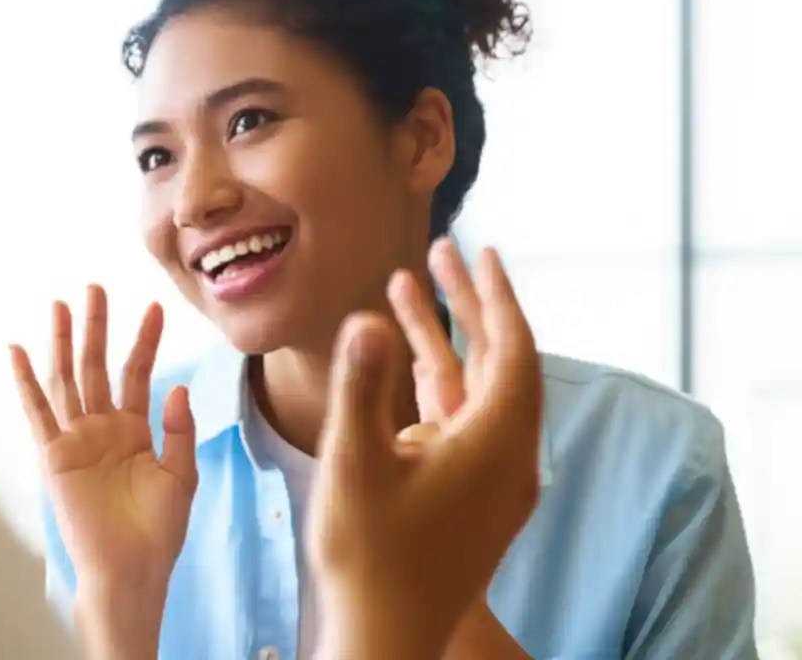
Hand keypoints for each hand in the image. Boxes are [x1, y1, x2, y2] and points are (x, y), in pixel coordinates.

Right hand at [9, 286, 197, 657]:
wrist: (131, 571)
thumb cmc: (158, 531)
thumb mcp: (181, 475)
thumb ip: (179, 429)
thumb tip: (175, 385)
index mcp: (134, 431)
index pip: (137, 373)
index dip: (145, 340)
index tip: (155, 308)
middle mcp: (102, 429)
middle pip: (97, 365)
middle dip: (98, 327)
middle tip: (97, 287)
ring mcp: (76, 440)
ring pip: (67, 379)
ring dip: (64, 342)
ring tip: (63, 304)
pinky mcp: (54, 456)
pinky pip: (38, 412)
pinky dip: (26, 381)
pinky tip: (19, 350)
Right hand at [309, 242, 542, 659]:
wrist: (387, 638)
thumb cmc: (368, 557)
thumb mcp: (354, 464)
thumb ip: (360, 386)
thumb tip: (366, 319)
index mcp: (496, 443)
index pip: (513, 346)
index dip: (496, 292)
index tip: (480, 247)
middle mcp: (511, 459)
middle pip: (504, 361)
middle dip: (472, 303)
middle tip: (444, 251)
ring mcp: (497, 481)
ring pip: (482, 390)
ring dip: (449, 339)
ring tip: (403, 287)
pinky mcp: (478, 499)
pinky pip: (468, 422)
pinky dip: (443, 384)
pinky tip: (404, 363)